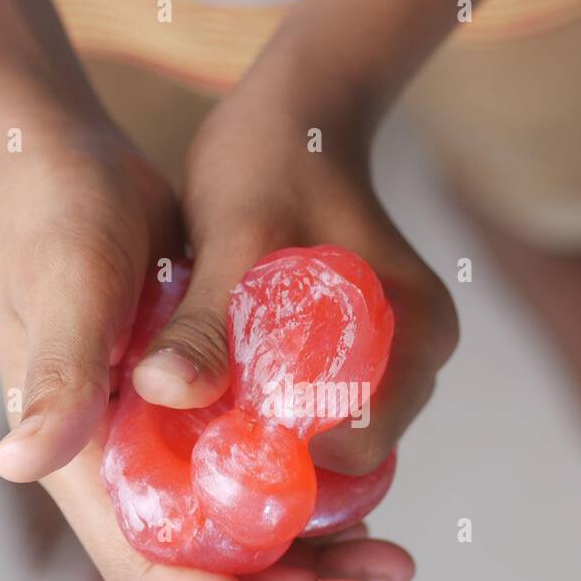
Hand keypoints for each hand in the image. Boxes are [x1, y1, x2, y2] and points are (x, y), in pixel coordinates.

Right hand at [0, 125, 412, 580]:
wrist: (65, 166)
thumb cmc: (54, 221)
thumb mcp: (65, 291)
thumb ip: (57, 378)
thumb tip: (18, 463)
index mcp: (83, 465)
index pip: (156, 570)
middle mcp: (124, 474)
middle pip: (217, 573)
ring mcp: (164, 449)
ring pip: (247, 537)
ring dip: (320, 563)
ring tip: (397, 567)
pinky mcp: (198, 417)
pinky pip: (259, 485)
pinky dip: (313, 506)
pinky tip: (368, 507)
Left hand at [131, 67, 459, 475]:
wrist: (295, 116)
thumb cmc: (275, 161)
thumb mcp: (236, 236)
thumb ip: (208, 320)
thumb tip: (161, 392)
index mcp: (419, 333)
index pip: (362, 443)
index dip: (290, 463)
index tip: (217, 453)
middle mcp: (418, 358)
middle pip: (351, 451)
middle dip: (279, 464)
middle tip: (200, 458)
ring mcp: (393, 359)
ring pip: (333, 435)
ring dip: (273, 442)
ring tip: (202, 435)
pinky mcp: (360, 355)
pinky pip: (321, 409)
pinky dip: (274, 416)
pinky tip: (220, 407)